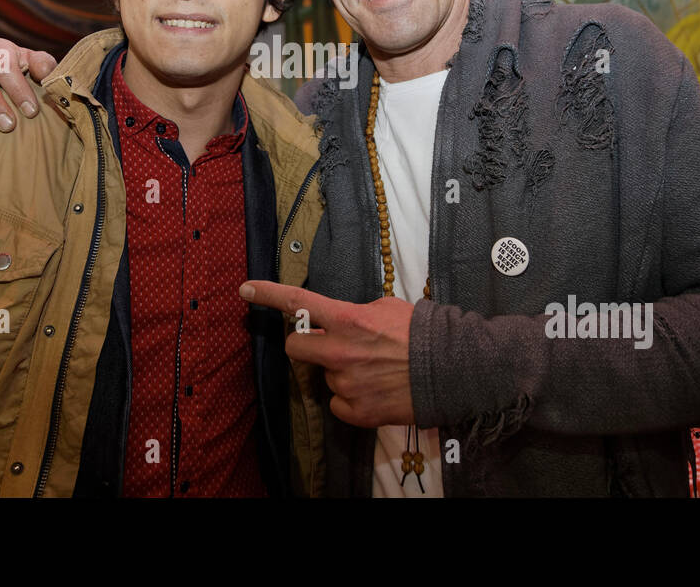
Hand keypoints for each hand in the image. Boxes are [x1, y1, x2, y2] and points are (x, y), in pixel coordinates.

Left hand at [240, 280, 414, 427]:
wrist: (453, 370)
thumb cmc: (422, 333)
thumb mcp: (386, 307)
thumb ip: (356, 313)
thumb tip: (341, 322)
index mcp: (347, 319)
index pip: (297, 302)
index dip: (268, 295)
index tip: (246, 290)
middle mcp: (339, 352)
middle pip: (294, 347)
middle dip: (305, 343)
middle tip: (327, 344)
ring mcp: (345, 383)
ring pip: (324, 376)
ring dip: (339, 371)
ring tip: (373, 369)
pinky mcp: (355, 411)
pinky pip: (338, 403)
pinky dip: (350, 398)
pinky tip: (374, 389)